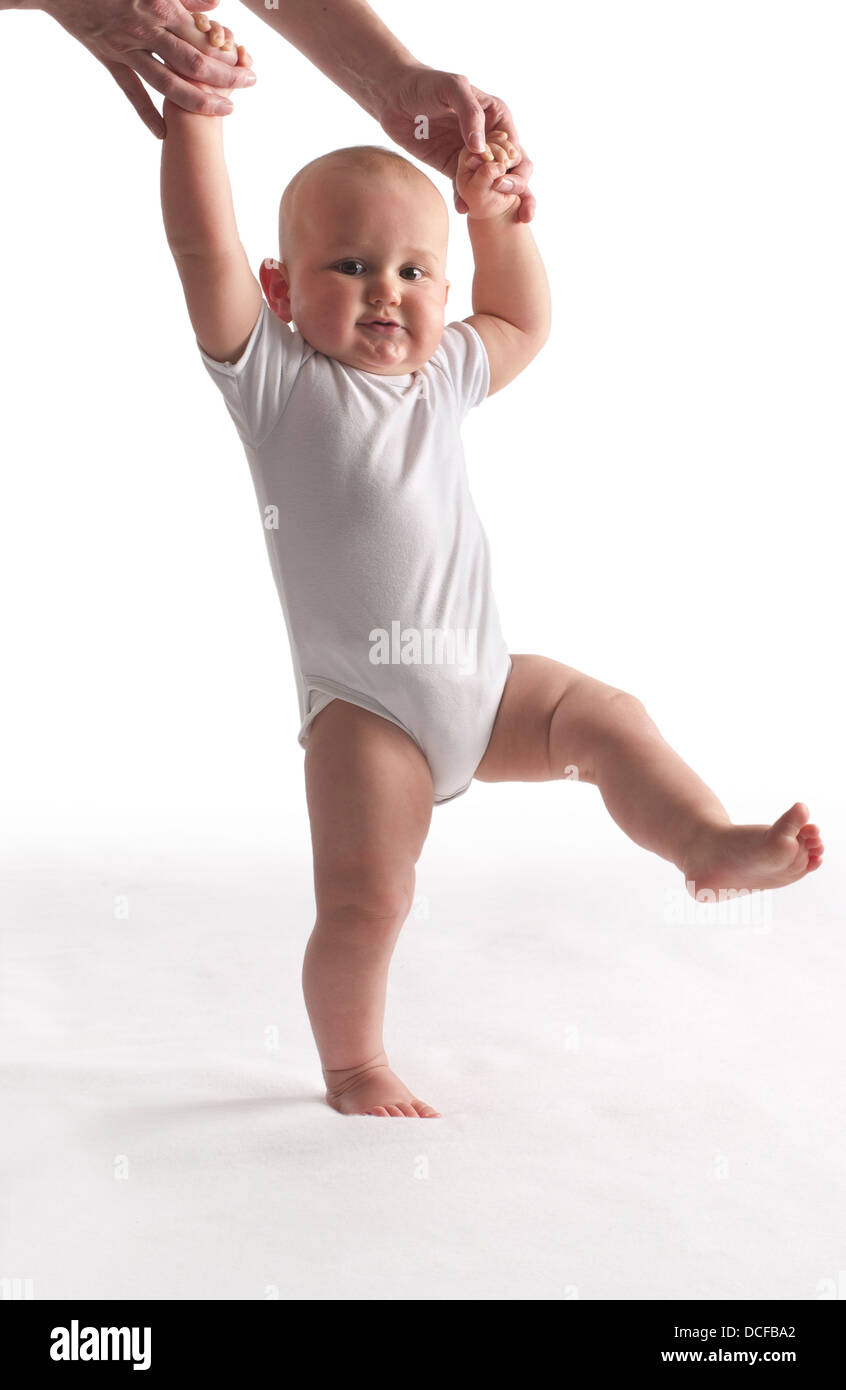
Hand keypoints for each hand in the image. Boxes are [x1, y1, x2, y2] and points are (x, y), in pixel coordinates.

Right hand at [40, 0, 255, 136]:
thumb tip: (217, 5)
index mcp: (160, 7)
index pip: (201, 35)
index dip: (227, 51)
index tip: (246, 60)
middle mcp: (146, 32)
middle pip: (193, 62)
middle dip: (225, 77)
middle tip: (250, 85)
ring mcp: (127, 49)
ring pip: (168, 82)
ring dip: (198, 100)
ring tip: (226, 110)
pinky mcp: (110, 60)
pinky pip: (131, 92)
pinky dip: (147, 114)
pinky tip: (163, 133)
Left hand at [377, 66, 535, 222]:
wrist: (394, 97)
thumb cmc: (425, 83)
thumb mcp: (452, 87)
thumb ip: (470, 113)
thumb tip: (481, 148)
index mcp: (497, 117)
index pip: (515, 147)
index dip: (515, 166)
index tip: (501, 177)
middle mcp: (489, 139)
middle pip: (513, 170)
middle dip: (516, 188)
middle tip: (504, 198)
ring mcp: (472, 157)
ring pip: (492, 184)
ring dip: (495, 200)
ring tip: (486, 210)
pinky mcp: (453, 169)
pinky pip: (465, 189)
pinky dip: (466, 201)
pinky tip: (463, 209)